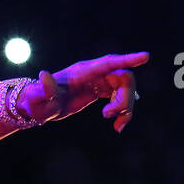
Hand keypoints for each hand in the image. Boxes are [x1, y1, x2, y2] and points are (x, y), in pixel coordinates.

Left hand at [17, 51, 149, 132]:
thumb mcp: (38, 98)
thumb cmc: (37, 101)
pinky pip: (121, 97)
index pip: (109, 62)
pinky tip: (118, 126)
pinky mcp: (101, 91)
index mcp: (82, 71)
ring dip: (126, 107)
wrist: (39, 106)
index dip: (127, 60)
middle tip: (109, 116)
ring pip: (125, 88)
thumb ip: (43, 89)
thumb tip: (43, 75)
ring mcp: (98, 81)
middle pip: (123, 78)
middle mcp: (93, 73)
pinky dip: (124, 111)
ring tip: (116, 126)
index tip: (145, 57)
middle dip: (124, 98)